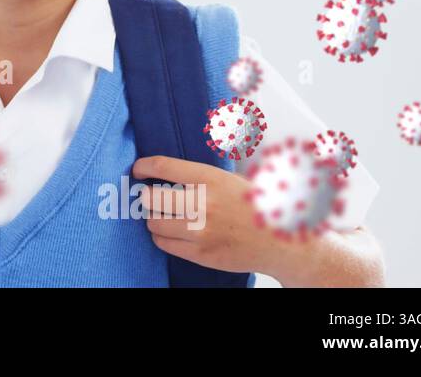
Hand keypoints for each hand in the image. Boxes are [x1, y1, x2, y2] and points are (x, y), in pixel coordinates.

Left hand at [131, 155, 295, 277]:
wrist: (282, 240)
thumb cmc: (255, 205)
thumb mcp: (231, 179)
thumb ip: (199, 176)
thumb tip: (164, 171)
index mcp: (210, 179)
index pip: (162, 167)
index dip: (143, 167)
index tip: (138, 170)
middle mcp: (203, 205)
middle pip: (150, 198)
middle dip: (146, 196)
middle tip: (150, 196)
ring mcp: (201, 231)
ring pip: (153, 222)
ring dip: (153, 217)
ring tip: (162, 214)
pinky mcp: (200, 254)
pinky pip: (164, 243)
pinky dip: (161, 236)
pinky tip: (170, 231)